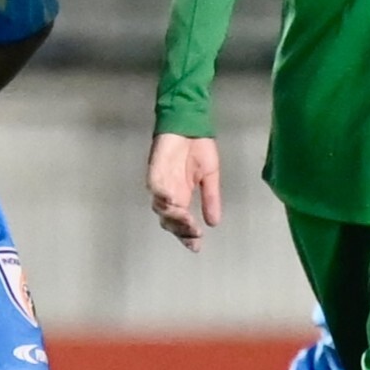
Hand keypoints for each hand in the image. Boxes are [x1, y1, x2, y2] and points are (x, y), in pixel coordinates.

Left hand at [147, 132, 221, 250]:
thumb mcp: (210, 176)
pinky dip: (161, 195)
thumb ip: (210, 199)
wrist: (191, 122)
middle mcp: (168, 192)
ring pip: (161, 207)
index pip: (181, 222)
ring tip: (187, 220)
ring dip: (174, 216)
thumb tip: (215, 223)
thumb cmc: (198, 147)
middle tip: (194, 235)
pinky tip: (172, 201)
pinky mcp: (154, 168)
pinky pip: (154, 185)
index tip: (196, 247)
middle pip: (168, 220)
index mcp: (181, 195)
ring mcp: (160, 181)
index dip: (187, 235)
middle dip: (181, 230)